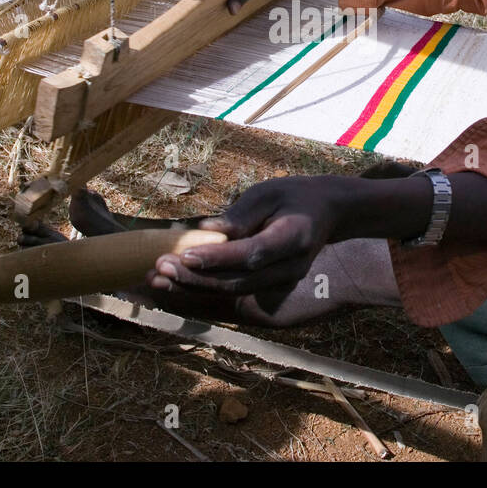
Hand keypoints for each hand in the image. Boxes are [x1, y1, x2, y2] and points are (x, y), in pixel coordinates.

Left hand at [148, 176, 342, 295]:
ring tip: (158, 280)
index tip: (183, 254)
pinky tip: (175, 286)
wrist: (329, 213)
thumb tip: (204, 230)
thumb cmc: (294, 196)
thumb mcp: (270, 192)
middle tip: (158, 268)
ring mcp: (283, 283)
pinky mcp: (272, 289)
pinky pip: (235, 295)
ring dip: (194, 289)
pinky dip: (204, 292)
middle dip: (196, 277)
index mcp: (293, 238)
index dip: (216, 257)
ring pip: (234, 293)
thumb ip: (240, 214)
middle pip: (238, 281)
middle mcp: (290, 267)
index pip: (251, 254)